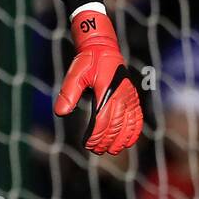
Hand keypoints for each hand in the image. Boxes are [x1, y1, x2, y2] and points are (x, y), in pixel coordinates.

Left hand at [54, 9, 142, 154]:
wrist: (104, 47)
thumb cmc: (87, 61)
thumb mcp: (75, 74)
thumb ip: (68, 93)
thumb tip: (60, 113)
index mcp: (106, 91)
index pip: (102, 120)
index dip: (95, 136)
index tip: (87, 144)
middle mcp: (121, 95)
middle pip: (115, 126)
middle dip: (105, 141)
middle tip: (95, 150)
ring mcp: (130, 97)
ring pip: (128, 125)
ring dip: (119, 141)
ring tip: (109, 150)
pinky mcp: (134, 98)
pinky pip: (138, 118)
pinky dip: (134, 132)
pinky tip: (127, 143)